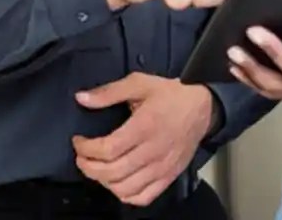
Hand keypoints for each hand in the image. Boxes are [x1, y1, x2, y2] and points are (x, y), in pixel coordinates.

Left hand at [73, 73, 213, 205]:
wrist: (203, 107)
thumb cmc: (171, 95)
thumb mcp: (139, 83)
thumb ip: (109, 92)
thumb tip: (82, 98)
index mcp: (144, 127)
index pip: (107, 149)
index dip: (86, 149)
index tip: (78, 141)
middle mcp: (153, 151)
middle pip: (112, 172)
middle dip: (88, 167)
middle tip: (82, 157)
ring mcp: (162, 168)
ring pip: (125, 188)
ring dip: (103, 182)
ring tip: (97, 168)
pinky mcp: (169, 177)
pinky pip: (143, 197)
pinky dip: (126, 195)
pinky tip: (117, 183)